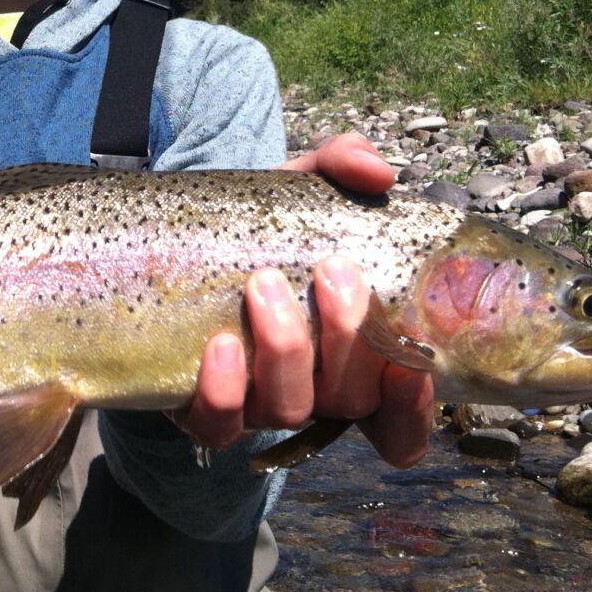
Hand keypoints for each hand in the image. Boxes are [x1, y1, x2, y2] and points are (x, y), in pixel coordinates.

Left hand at [172, 133, 433, 468]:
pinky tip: (222, 344)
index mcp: (350, 356)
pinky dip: (225, 391)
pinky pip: (218, 426)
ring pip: (289, 410)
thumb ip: (342, 165)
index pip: (399, 419)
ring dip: (286, 350)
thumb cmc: (257, 225)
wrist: (178, 241)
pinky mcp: (199, 410)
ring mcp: (255, 404)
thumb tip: (377, 173)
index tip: (412, 364)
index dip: (412, 409)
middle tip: (330, 271)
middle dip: (347, 338)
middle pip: (350, 400)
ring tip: (264, 285)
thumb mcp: (300, 188)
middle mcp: (311, 390)